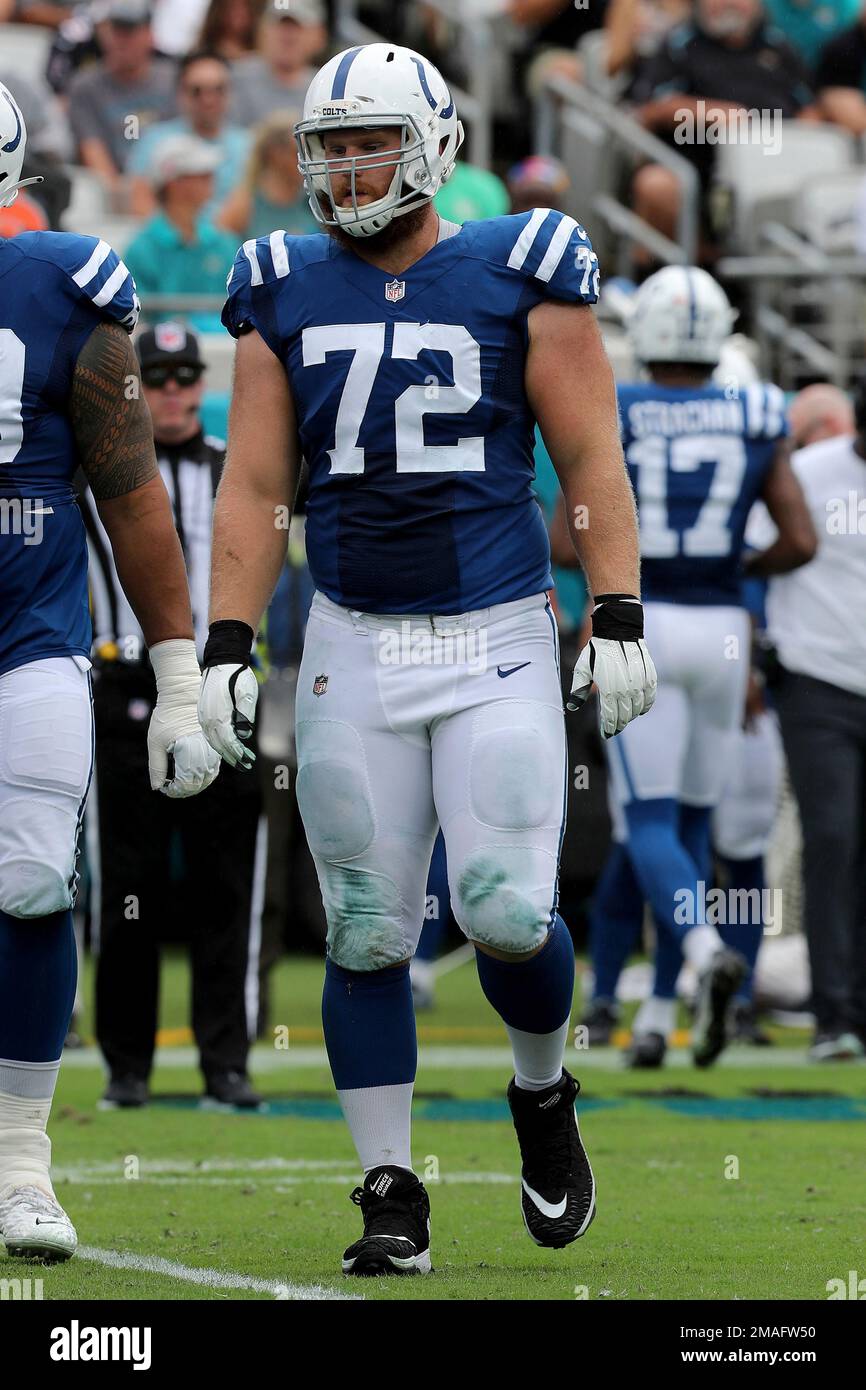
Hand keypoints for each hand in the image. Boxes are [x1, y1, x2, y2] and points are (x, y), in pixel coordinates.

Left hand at [147, 640, 220, 796]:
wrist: (183, 694)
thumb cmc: (167, 716)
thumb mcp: (155, 742)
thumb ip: (157, 767)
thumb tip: (157, 787)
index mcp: (190, 752)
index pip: (186, 783)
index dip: (175, 791)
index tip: (165, 789)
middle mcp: (206, 752)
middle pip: (199, 783)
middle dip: (185, 789)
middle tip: (171, 788)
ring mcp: (214, 749)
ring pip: (208, 777)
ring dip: (195, 784)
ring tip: (180, 782)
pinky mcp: (216, 746)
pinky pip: (213, 768)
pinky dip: (203, 775)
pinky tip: (190, 773)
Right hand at [199, 662, 258, 768]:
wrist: (223, 661)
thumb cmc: (238, 676)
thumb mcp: (247, 694)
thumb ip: (245, 715)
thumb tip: (243, 735)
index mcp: (219, 715)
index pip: (228, 742)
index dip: (238, 753)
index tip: (248, 761)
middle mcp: (207, 718)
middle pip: (219, 744)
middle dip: (232, 756)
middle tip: (245, 764)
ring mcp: (203, 715)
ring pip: (212, 740)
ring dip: (225, 751)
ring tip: (238, 758)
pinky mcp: (203, 712)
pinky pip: (209, 732)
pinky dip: (218, 742)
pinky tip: (227, 745)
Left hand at [567, 594, 656, 737]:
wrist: (618, 630)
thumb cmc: (597, 650)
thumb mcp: (582, 670)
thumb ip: (578, 690)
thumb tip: (572, 707)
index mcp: (608, 691)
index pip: (610, 718)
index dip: (608, 729)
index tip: (606, 734)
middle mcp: (626, 690)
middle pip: (625, 717)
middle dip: (619, 725)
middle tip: (614, 728)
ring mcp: (640, 684)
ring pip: (638, 709)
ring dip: (631, 716)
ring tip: (625, 717)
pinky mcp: (650, 677)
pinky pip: (650, 698)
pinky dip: (646, 706)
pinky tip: (640, 709)